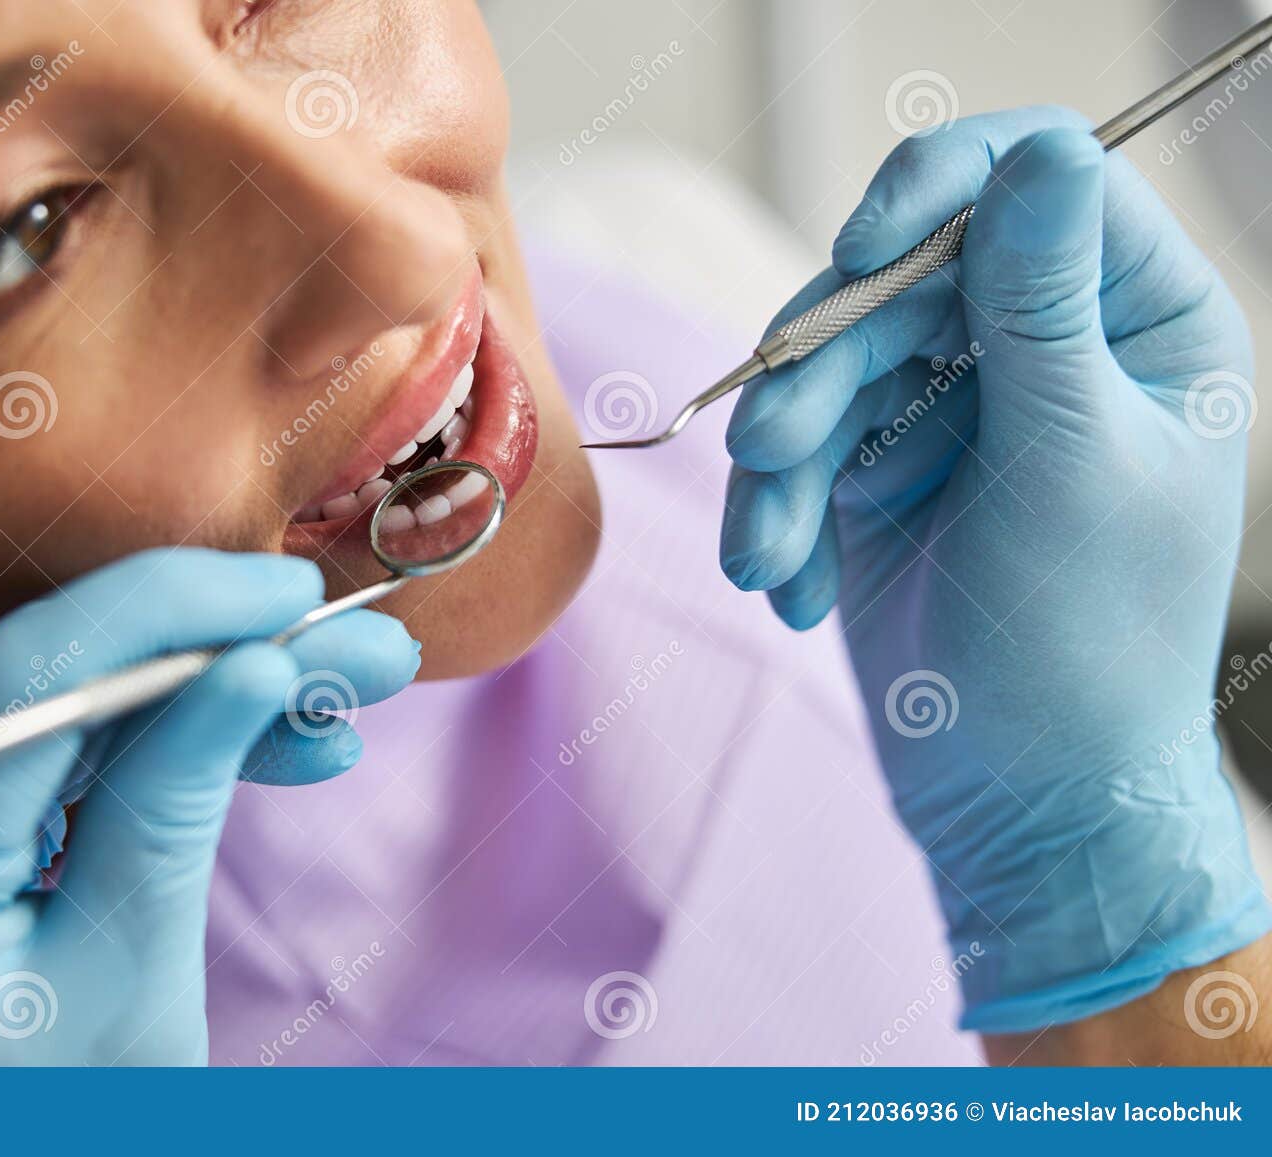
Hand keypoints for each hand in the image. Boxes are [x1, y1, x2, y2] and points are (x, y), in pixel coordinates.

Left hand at [0, 548, 419, 1063]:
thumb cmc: (54, 1125)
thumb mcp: (127, 979)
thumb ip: (177, 806)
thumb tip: (261, 664)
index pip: (23, 680)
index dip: (171, 611)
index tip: (296, 597)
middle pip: (58, 674)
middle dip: (223, 651)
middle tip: (359, 649)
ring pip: (79, 699)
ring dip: (218, 693)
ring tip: (345, 701)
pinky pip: (69, 745)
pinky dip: (174, 740)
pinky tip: (278, 745)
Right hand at [719, 107, 1270, 1031]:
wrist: (1020, 803)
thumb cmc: (1086, 645)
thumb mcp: (1071, 461)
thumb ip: (1043, 306)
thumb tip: (1041, 150)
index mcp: (1137, 323)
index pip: (1039, 179)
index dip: (939, 187)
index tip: (860, 245)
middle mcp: (1042, 345)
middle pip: (901, 273)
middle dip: (824, 365)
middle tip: (770, 450)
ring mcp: (953, 405)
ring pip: (830, 360)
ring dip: (785, 458)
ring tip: (770, 553)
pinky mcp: (879, 467)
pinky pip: (800, 444)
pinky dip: (782, 509)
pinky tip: (790, 584)